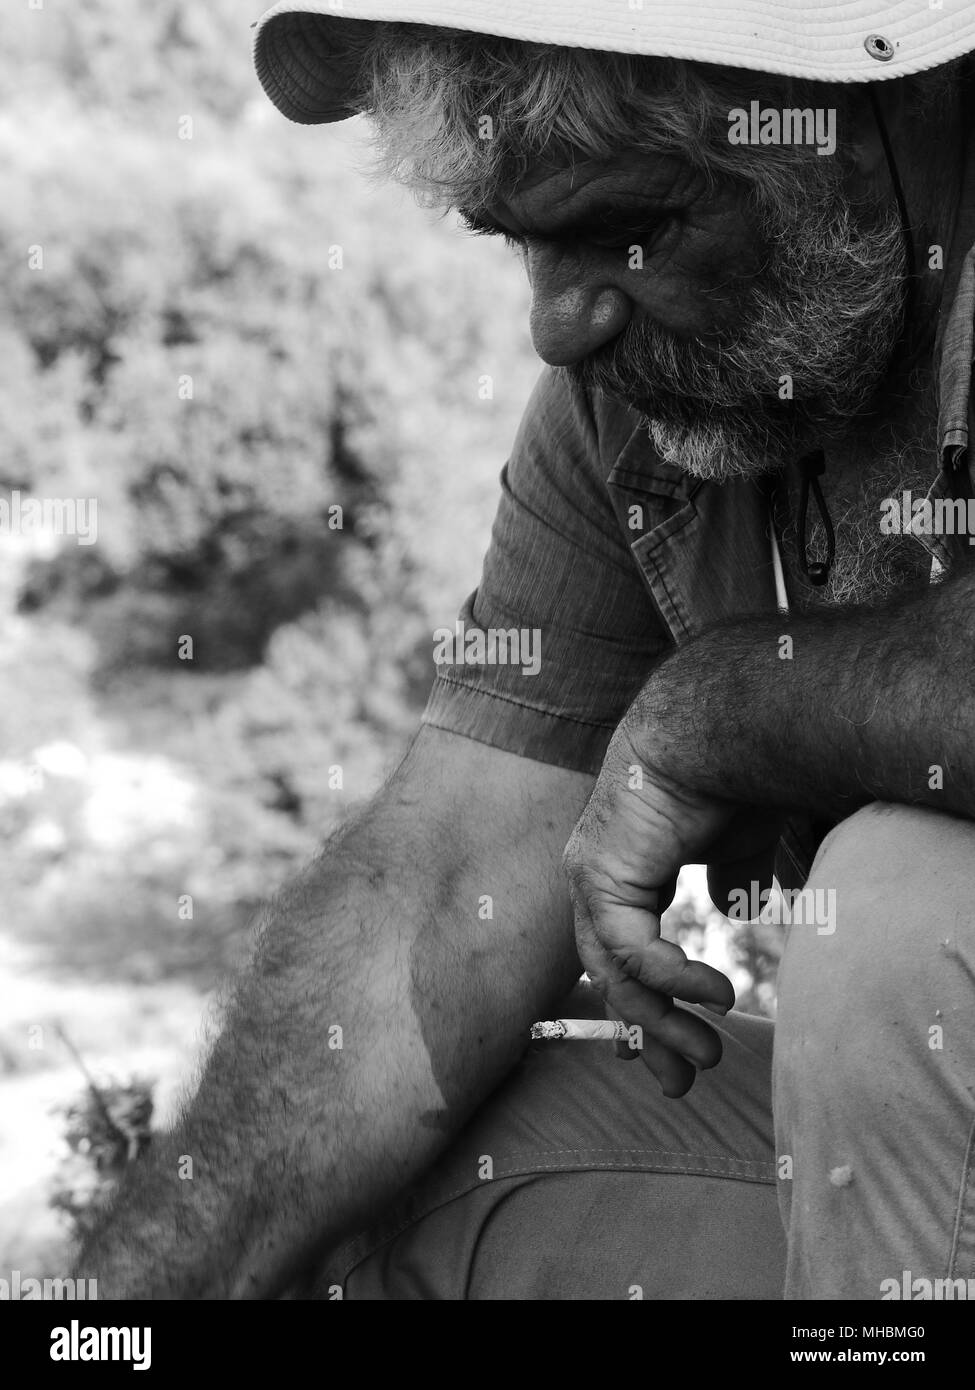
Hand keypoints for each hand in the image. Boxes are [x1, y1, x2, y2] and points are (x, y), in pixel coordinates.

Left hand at [563, 724, 779, 1096]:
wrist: (718, 728)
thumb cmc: (728, 773)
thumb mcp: (733, 842)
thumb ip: (727, 876)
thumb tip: (734, 906)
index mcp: (622, 872)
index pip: (623, 958)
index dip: (652, 1008)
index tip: (681, 1055)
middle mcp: (596, 879)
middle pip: (611, 979)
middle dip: (652, 1034)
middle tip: (687, 1078)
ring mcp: (590, 879)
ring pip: (615, 975)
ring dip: (664, 1021)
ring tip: (709, 1054)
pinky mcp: (600, 876)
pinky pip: (630, 951)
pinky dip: (671, 980)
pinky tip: (715, 998)